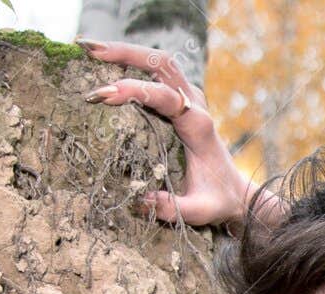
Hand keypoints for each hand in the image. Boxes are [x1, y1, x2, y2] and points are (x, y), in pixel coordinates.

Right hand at [76, 39, 261, 227]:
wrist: (235, 191)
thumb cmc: (216, 200)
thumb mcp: (199, 210)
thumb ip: (172, 207)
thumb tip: (141, 200)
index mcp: (199, 126)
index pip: (167, 97)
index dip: (136, 91)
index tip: (105, 95)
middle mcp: (194, 104)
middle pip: (162, 63)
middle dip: (125, 54)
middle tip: (89, 52)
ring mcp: (188, 97)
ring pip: (158, 61)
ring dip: (125, 52)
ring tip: (89, 51)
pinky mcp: (180, 99)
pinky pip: (155, 72)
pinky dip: (129, 63)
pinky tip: (103, 64)